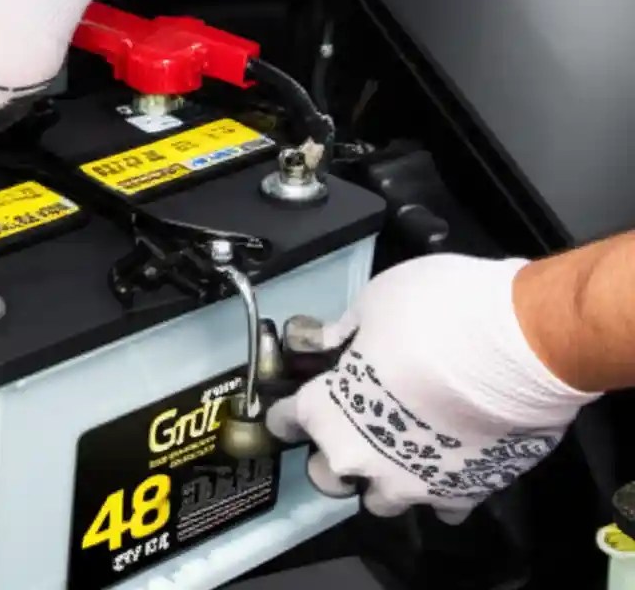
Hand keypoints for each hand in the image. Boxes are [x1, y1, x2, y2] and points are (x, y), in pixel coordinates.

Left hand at [267, 254, 598, 522]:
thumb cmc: (436, 313)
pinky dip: (442, 490)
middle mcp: (358, 457)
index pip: (285, 421)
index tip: (298, 402)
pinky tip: (450, 464)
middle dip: (335, 453)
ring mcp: (409, 483)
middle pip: (327, 473)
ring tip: (401, 452)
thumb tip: (328, 340)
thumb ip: (345, 331)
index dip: (289, 410)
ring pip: (380, 501)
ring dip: (384, 479)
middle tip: (355, 425)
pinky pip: (442, 507)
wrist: (524, 343)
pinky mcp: (461, 493)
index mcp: (324, 410)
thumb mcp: (374, 302)